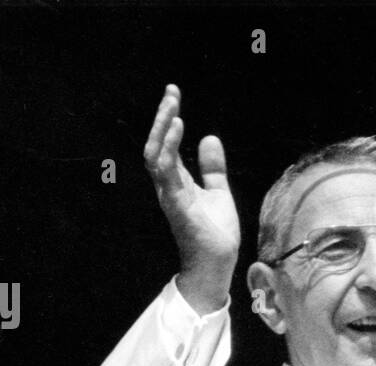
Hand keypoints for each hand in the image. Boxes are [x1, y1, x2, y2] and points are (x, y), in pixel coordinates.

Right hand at [143, 84, 239, 313]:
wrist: (217, 264)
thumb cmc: (215, 232)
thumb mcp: (218, 191)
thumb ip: (213, 167)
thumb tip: (210, 137)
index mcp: (176, 182)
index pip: (166, 145)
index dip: (168, 119)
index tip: (174, 95)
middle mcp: (168, 186)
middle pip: (156, 145)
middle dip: (162, 117)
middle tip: (171, 92)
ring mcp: (170, 195)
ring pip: (156, 155)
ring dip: (163, 128)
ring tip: (173, 105)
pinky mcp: (178, 204)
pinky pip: (167, 171)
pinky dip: (170, 148)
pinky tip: (179, 128)